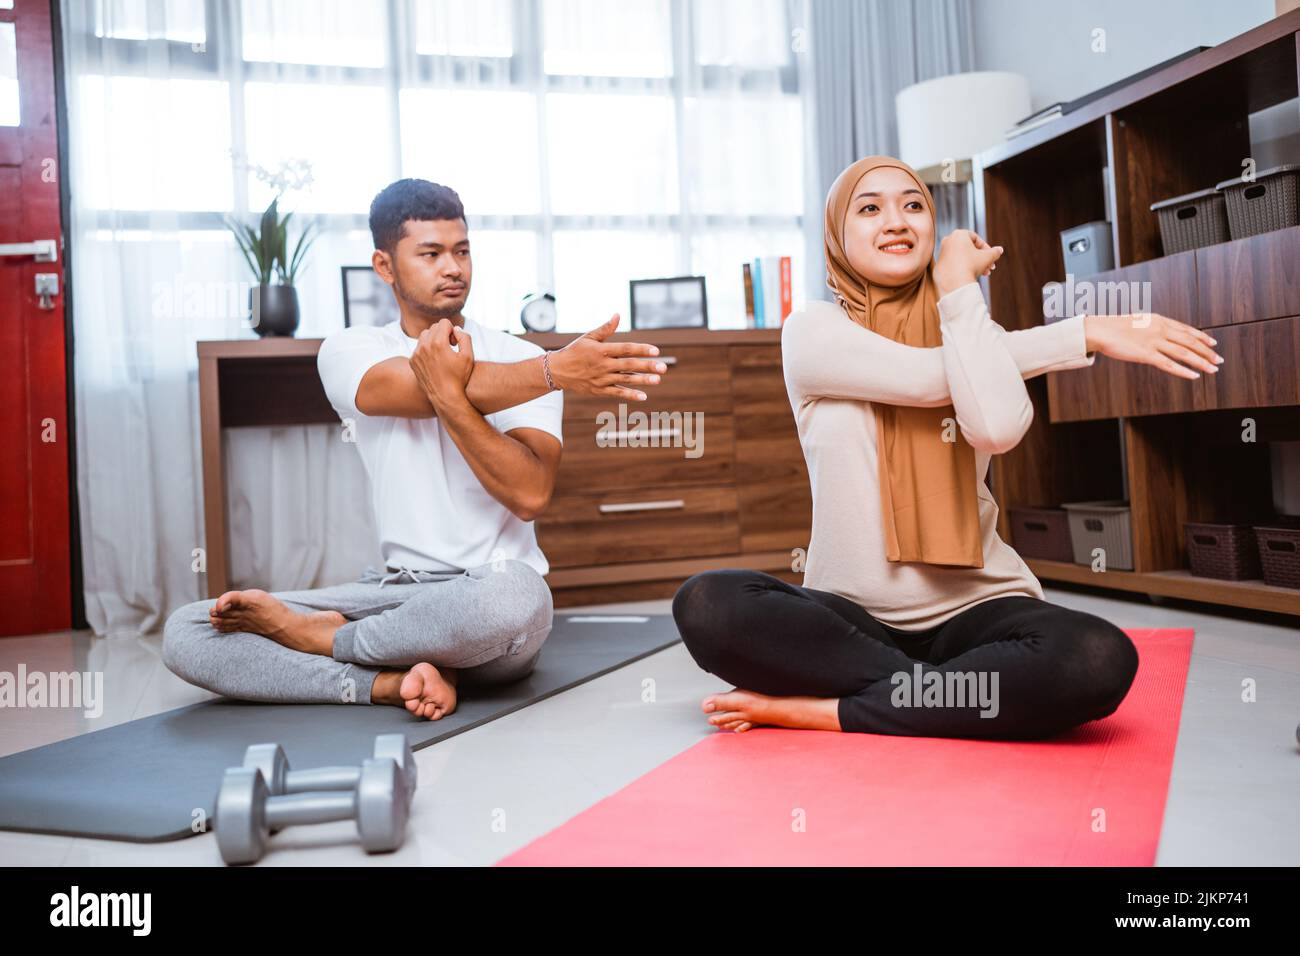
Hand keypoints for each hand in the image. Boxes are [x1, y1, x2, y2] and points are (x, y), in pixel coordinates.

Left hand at [410, 319, 474, 408]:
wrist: (445, 397)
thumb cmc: (459, 377)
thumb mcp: (469, 356)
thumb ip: (464, 337)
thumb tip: (455, 329)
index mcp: (438, 342)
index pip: (444, 322)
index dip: (452, 330)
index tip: (455, 343)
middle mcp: (425, 346)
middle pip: (433, 327)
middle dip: (442, 334)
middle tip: (450, 347)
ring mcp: (416, 354)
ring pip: (424, 336)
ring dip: (433, 340)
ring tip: (442, 353)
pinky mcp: (412, 361)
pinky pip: (418, 347)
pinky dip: (426, 350)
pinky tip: (434, 362)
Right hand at [547, 314, 667, 400]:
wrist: (557, 371)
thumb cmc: (575, 351)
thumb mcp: (588, 337)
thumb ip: (605, 329)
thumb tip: (618, 315)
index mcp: (601, 350)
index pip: (625, 349)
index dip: (641, 349)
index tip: (656, 351)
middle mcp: (602, 364)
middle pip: (629, 365)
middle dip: (647, 366)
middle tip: (663, 367)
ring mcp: (601, 378)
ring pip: (625, 379)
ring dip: (642, 380)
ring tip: (657, 380)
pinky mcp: (599, 390)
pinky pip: (616, 392)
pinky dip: (629, 394)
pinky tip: (643, 396)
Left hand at [934, 229, 1001, 297]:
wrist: (954, 283)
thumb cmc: (971, 266)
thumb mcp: (987, 257)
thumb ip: (995, 252)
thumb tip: (1000, 250)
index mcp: (958, 234)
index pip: (976, 238)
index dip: (986, 248)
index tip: (992, 257)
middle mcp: (947, 241)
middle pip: (969, 249)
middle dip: (981, 258)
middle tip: (990, 268)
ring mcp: (941, 253)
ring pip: (962, 257)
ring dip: (974, 264)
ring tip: (984, 274)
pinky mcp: (939, 265)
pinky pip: (954, 264)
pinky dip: (963, 268)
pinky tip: (971, 277)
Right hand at [1083, 313, 1220, 378]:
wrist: (1101, 330)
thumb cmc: (1114, 327)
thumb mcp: (1138, 323)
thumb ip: (1151, 328)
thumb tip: (1159, 334)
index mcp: (1160, 320)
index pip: (1187, 330)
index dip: (1202, 337)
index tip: (1213, 344)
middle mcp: (1161, 330)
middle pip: (1190, 342)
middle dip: (1207, 352)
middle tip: (1219, 360)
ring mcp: (1154, 342)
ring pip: (1184, 353)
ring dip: (1201, 362)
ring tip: (1213, 369)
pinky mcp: (1146, 354)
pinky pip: (1169, 364)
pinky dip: (1184, 371)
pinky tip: (1194, 375)